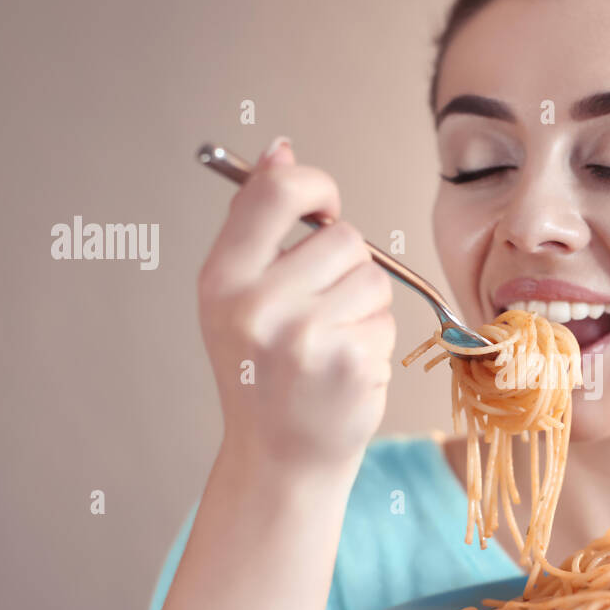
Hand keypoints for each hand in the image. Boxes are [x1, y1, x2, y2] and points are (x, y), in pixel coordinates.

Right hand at [197, 137, 395, 478]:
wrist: (279, 459)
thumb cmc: (262, 371)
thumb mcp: (237, 296)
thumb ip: (257, 222)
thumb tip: (281, 150)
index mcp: (222, 279)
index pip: (276, 191)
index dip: (314, 184)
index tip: (324, 205)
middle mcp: (258, 306)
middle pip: (344, 238)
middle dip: (348, 266)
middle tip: (322, 307)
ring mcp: (306, 337)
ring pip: (374, 280)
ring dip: (365, 307)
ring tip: (331, 343)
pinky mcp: (350, 364)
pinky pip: (387, 322)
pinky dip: (375, 343)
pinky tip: (345, 370)